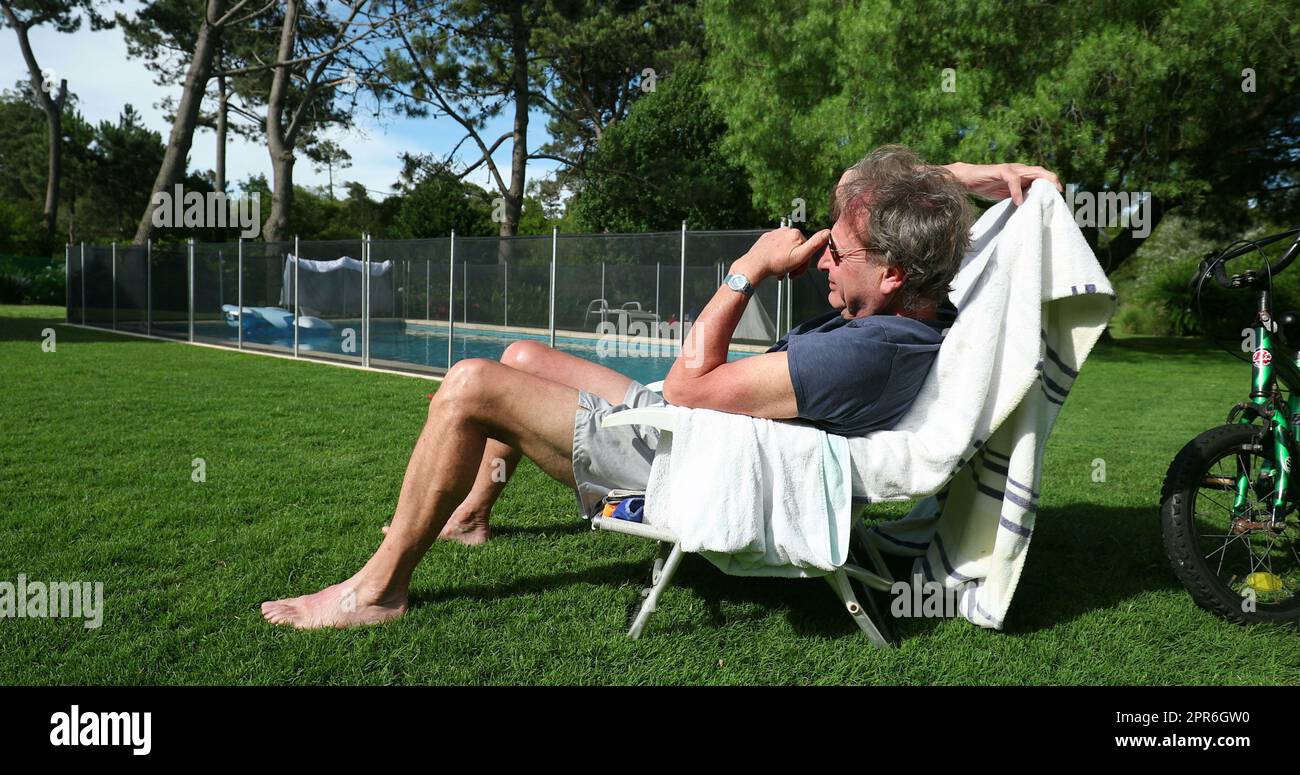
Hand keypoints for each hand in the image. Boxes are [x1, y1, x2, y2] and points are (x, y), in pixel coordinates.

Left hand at [733, 227, 830, 281]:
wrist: (754, 266)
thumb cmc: (776, 263)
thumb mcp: (800, 256)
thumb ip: (815, 244)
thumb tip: (828, 232)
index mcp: (796, 233)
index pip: (807, 250)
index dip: (804, 264)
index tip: (796, 273)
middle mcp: (786, 230)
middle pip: (797, 250)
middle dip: (794, 264)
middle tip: (788, 274)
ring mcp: (775, 233)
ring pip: (787, 250)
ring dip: (786, 262)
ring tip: (780, 272)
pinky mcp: (766, 238)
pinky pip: (777, 248)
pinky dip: (778, 257)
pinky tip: (774, 265)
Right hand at [945, 162, 1061, 204]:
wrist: (966, 179)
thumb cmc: (986, 186)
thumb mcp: (1006, 193)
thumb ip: (1018, 196)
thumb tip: (1030, 207)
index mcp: (1022, 175)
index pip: (1041, 177)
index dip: (1051, 184)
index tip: (1059, 196)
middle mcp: (1019, 169)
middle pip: (1041, 172)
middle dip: (1052, 181)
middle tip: (1060, 192)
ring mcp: (1010, 169)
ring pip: (1032, 172)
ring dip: (1042, 181)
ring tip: (1048, 193)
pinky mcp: (1000, 171)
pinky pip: (1013, 179)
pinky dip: (1017, 190)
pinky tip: (1019, 201)